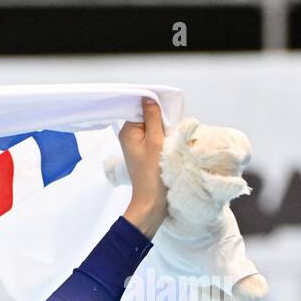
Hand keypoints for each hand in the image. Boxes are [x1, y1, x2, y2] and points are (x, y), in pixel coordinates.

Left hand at [118, 97, 167, 238]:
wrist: (152, 202)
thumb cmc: (153, 174)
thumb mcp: (156, 141)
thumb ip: (153, 118)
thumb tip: (148, 98)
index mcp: (128, 131)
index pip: (140, 108)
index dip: (155, 106)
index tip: (168, 111)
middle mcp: (130, 136)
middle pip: (148, 117)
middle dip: (162, 118)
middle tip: (172, 126)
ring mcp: (138, 145)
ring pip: (155, 127)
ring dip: (165, 129)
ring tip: (173, 136)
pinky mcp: (146, 153)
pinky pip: (157, 138)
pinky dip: (165, 138)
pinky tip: (171, 143)